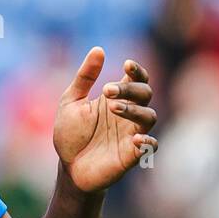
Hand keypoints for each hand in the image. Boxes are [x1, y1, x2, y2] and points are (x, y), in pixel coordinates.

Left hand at [53, 47, 156, 193]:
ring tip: (114, 108)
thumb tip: (98, 49)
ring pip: (150, 116)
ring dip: (135, 110)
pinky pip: (150, 145)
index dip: (137, 70)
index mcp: (116, 98)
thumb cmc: (70, 134)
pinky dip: (147, 140)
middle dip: (130, 89)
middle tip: (107, 91)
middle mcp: (128, 114)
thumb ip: (85, 78)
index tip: (126, 65)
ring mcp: (132, 134)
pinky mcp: (132, 154)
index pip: (137, 79)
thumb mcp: (71, 102)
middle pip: (145, 93)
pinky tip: (134, 138)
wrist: (67, 167)